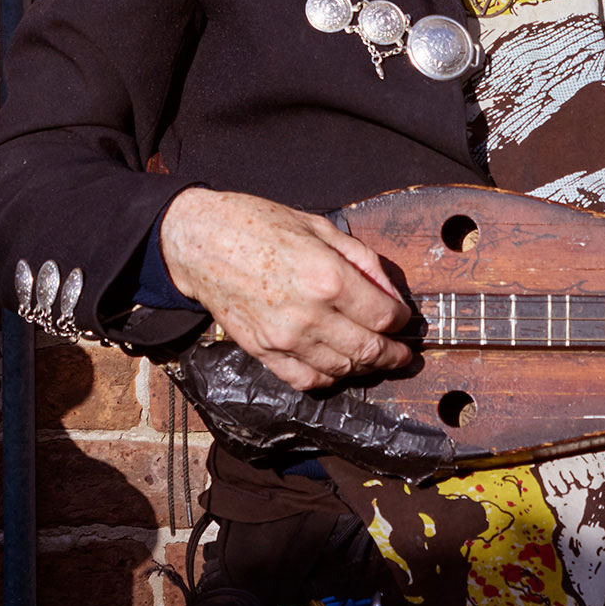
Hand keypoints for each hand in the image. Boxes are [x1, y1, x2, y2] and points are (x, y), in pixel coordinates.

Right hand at [159, 188, 412, 391]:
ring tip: (375, 360)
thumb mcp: (323, 229)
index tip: (403, 319)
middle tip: (404, 355)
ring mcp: (283, 338)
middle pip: (367, 350)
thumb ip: (364, 262)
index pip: (383, 316)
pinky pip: (303, 380)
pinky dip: (326, 379)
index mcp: (329, 279)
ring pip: (339, 369)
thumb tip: (391, 294)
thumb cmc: (260, 226)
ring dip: (364, 369)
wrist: (200, 242)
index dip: (401, 321)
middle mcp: (308, 315)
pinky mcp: (261, 351)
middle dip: (393, 355)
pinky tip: (337, 368)